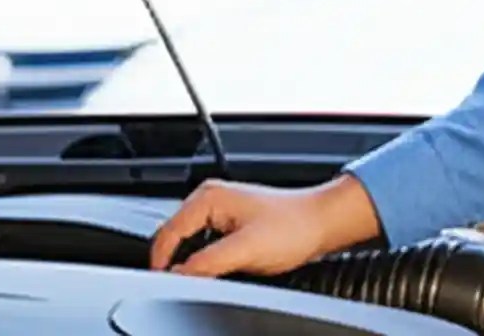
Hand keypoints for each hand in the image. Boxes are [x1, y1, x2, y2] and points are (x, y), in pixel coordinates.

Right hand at [149, 174, 380, 277]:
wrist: (323, 223)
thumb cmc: (294, 228)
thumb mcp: (244, 250)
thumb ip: (206, 263)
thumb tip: (177, 275)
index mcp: (208, 198)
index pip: (167, 233)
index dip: (160, 263)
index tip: (162, 285)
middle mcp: (210, 198)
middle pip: (175, 237)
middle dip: (174, 261)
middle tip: (181, 286)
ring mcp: (220, 209)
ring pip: (188, 241)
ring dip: (189, 260)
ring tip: (200, 278)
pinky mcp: (231, 221)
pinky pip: (204, 243)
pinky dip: (203, 258)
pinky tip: (215, 269)